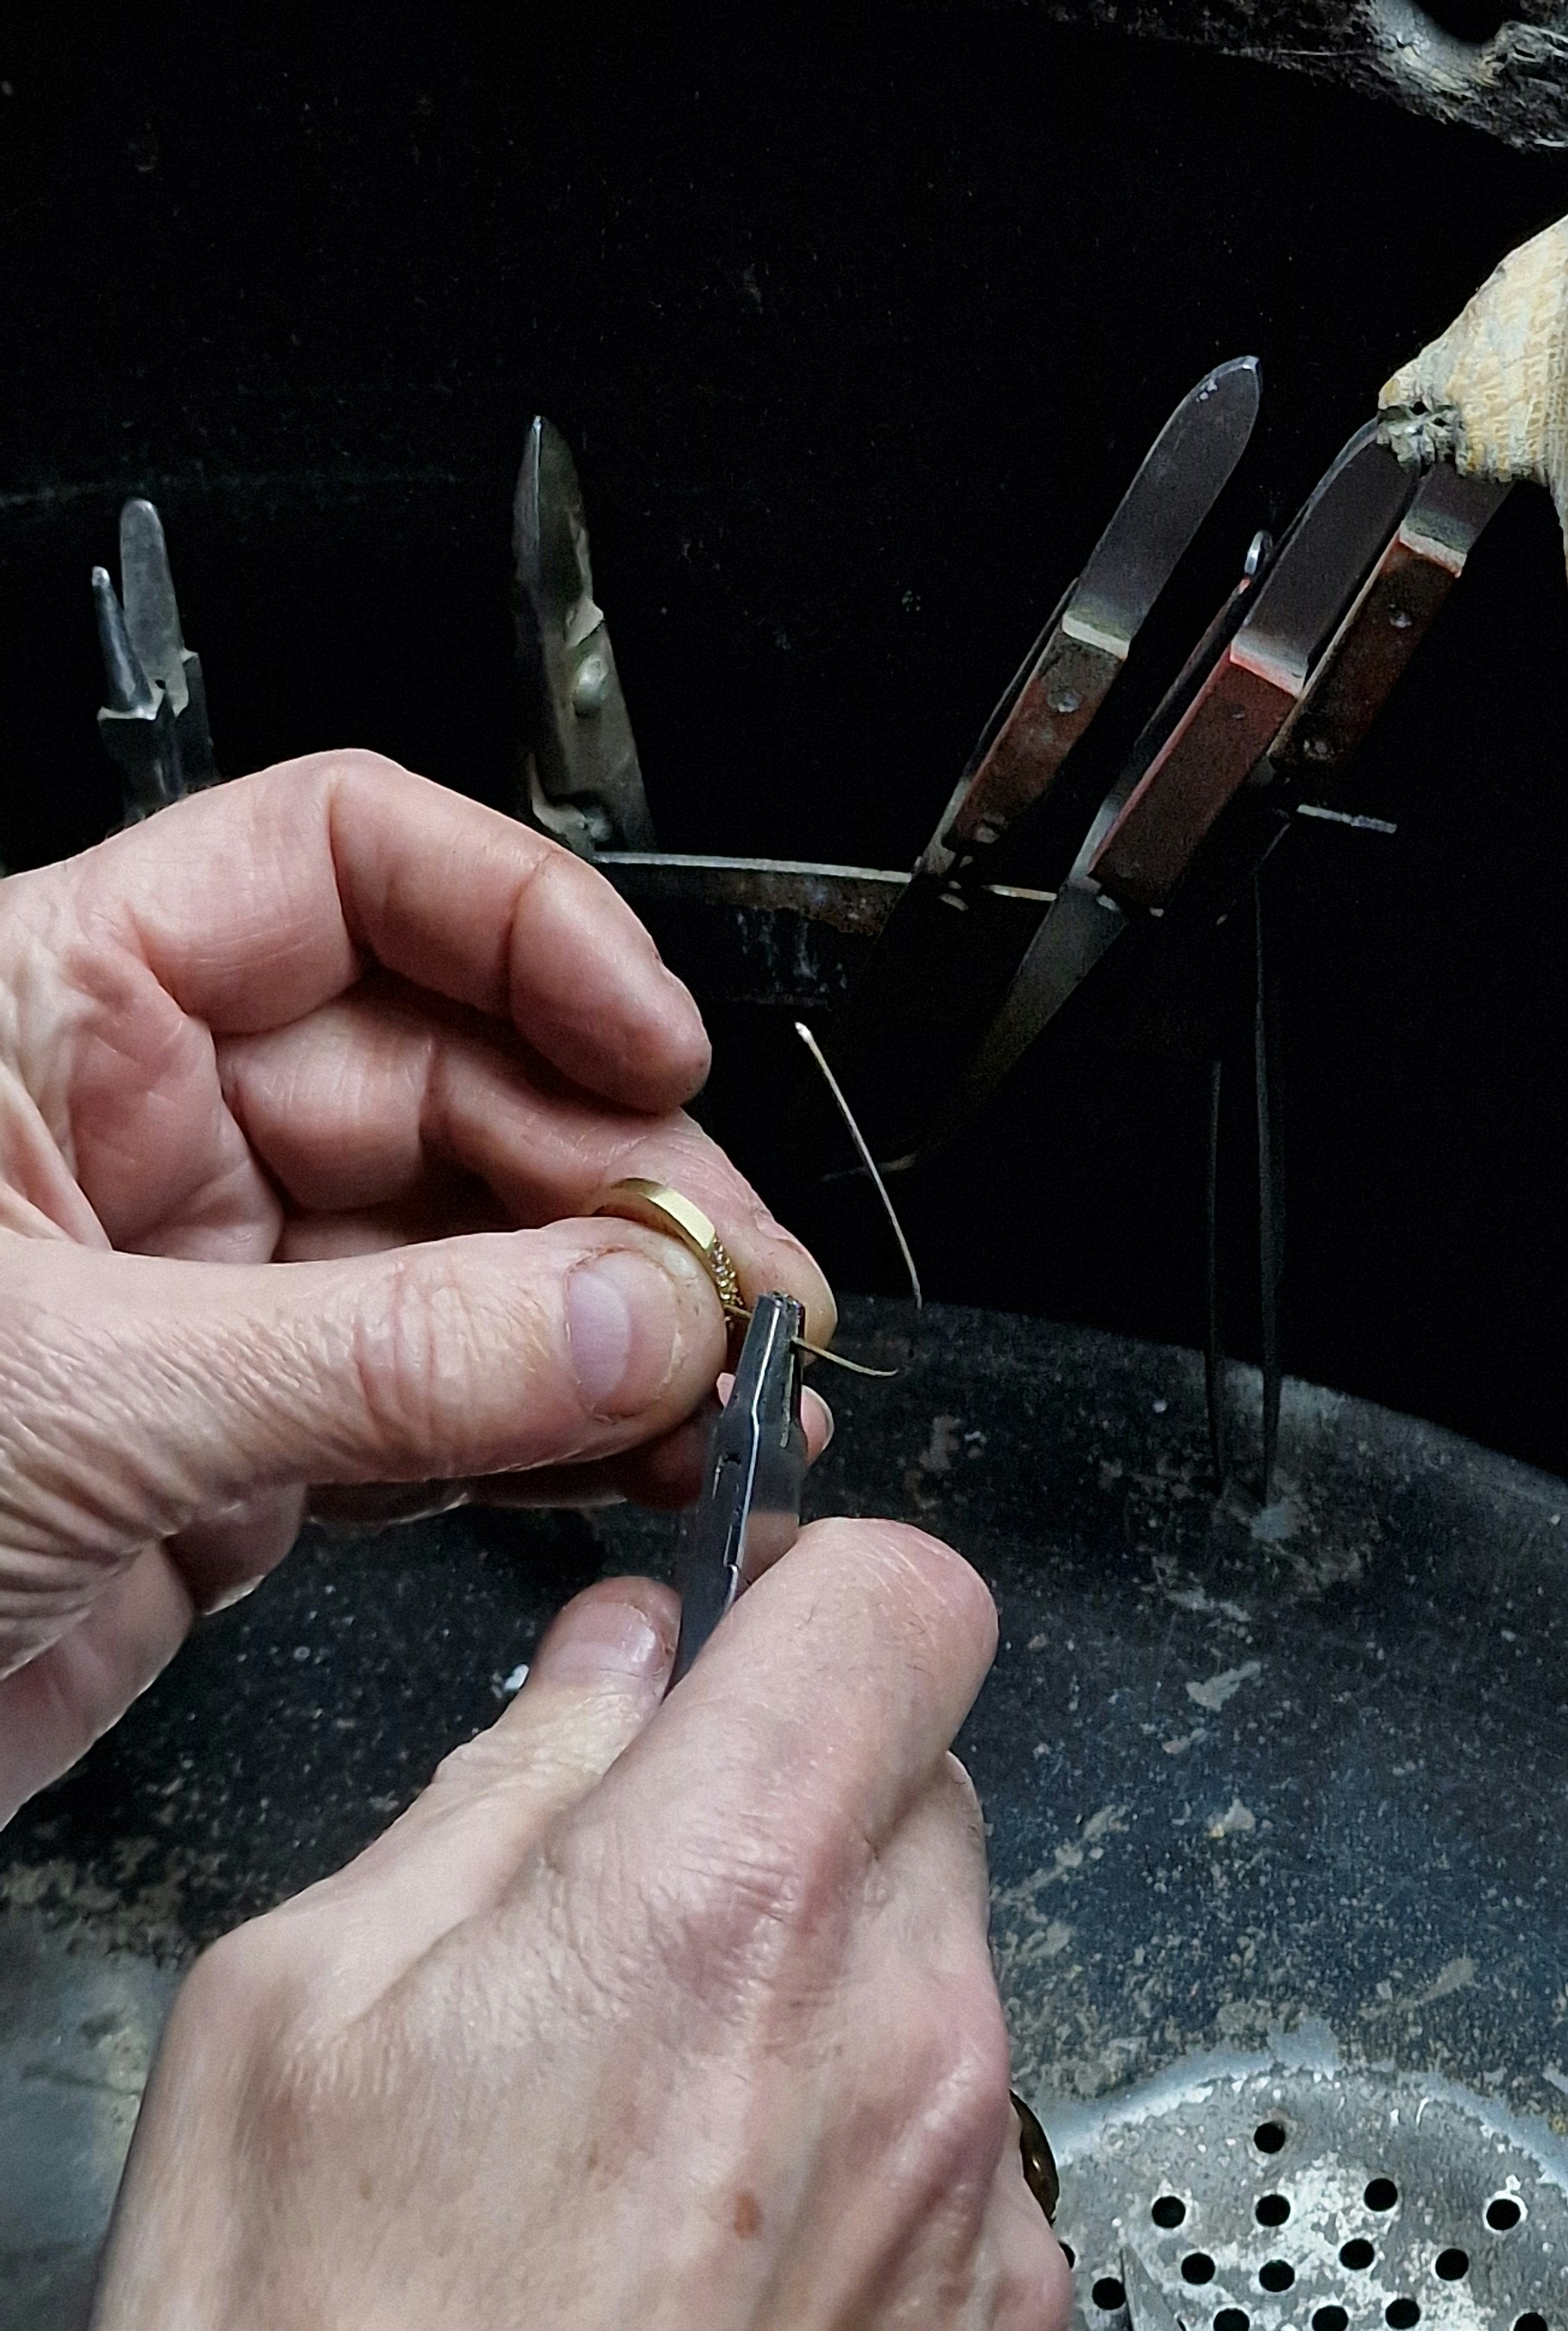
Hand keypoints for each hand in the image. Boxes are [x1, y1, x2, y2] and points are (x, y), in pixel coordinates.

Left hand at [0, 750, 830, 1818]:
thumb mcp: (67, 1395)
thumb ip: (378, 1357)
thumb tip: (626, 1318)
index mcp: (49, 1011)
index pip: (341, 870)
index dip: (523, 931)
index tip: (653, 1041)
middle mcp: (132, 1131)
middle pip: (451, 1076)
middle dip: (613, 1175)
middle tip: (736, 1289)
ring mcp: (191, 1297)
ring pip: (466, 1256)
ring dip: (611, 1322)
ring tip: (735, 1389)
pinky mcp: (223, 1459)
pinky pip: (435, 1410)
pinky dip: (550, 1440)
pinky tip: (636, 1460)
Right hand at [61, 1527, 1070, 2330]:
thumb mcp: (296, 2013)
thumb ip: (502, 1788)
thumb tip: (617, 1671)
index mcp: (731, 1898)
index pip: (907, 1599)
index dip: (818, 1597)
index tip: (752, 1643)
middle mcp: (904, 2036)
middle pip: (924, 1799)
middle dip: (799, 1828)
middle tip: (634, 1956)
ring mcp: (980, 2217)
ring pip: (945, 2001)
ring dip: (834, 2029)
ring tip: (650, 2182)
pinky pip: (970, 2199)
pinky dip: (870, 2212)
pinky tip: (717, 2310)